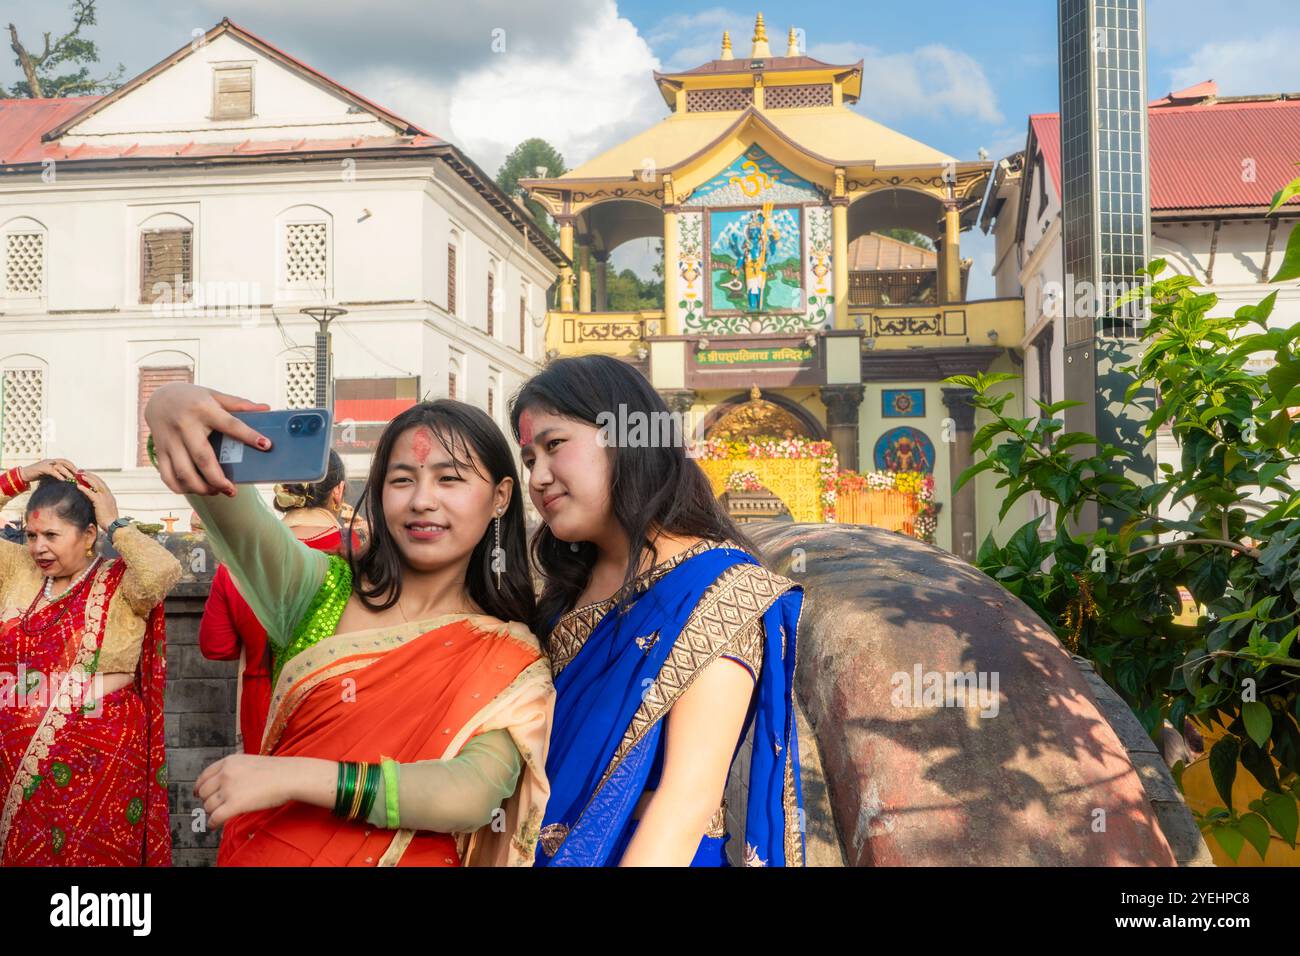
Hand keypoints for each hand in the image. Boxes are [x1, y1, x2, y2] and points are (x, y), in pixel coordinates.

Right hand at [19, 458, 76, 483]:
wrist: (24, 474)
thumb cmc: (37, 475)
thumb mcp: (49, 474)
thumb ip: (57, 474)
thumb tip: (67, 479)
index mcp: (53, 462)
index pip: (66, 462)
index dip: (73, 466)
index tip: (79, 472)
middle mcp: (50, 461)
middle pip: (64, 462)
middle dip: (72, 468)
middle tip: (78, 475)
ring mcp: (46, 464)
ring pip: (59, 466)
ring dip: (67, 472)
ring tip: (72, 478)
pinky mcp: (41, 468)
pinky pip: (52, 471)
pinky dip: (58, 475)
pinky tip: (62, 480)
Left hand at [76, 471, 118, 528]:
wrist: (113, 525)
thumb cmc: (108, 521)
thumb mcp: (105, 510)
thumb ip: (100, 505)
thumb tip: (94, 504)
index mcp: (109, 496)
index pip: (101, 484)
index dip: (94, 478)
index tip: (87, 475)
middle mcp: (108, 495)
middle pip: (98, 481)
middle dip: (90, 475)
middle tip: (81, 471)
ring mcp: (105, 497)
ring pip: (95, 484)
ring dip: (87, 479)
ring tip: (79, 475)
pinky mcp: (100, 502)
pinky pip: (91, 493)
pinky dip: (85, 488)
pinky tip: (79, 486)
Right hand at [144, 383, 271, 495]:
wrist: (158, 397)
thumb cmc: (193, 399)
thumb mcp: (215, 395)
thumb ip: (239, 404)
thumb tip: (266, 408)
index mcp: (204, 409)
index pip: (230, 424)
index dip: (248, 435)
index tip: (266, 446)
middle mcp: (185, 425)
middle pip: (202, 457)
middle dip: (218, 479)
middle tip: (232, 490)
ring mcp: (170, 440)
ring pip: (183, 471)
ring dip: (201, 488)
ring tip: (216, 492)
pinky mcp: (159, 451)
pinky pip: (167, 475)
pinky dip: (181, 488)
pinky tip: (196, 489)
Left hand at [194, 753, 296, 828]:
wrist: (290, 776)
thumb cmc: (276, 771)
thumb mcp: (250, 761)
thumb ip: (234, 769)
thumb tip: (222, 783)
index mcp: (229, 762)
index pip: (204, 776)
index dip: (199, 787)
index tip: (198, 793)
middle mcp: (225, 774)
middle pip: (204, 792)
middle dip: (207, 801)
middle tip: (213, 806)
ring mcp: (229, 789)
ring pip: (208, 806)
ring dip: (212, 812)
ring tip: (218, 815)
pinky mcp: (235, 804)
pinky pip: (215, 817)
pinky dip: (212, 823)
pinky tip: (214, 825)